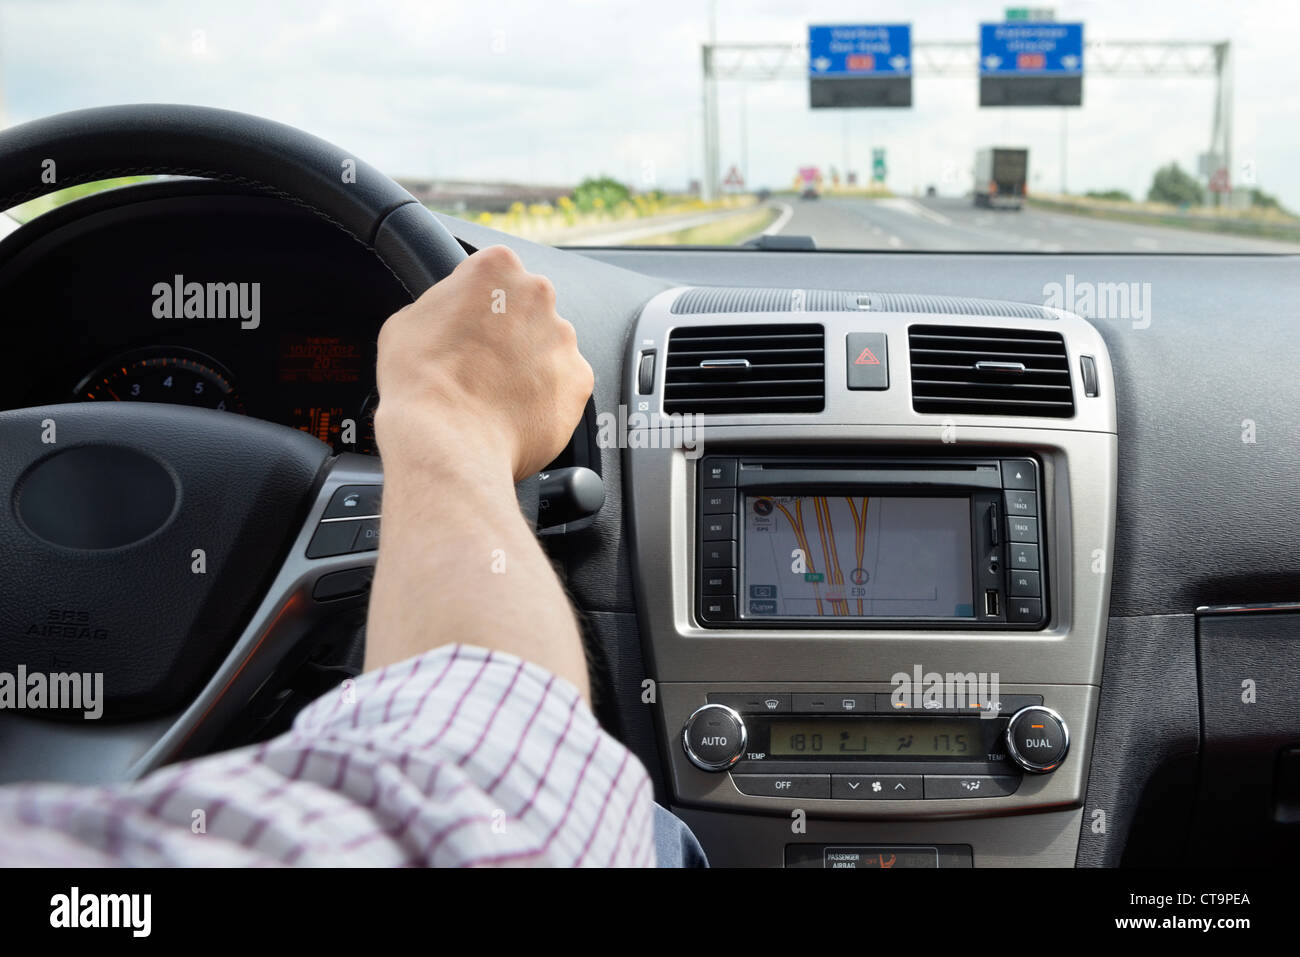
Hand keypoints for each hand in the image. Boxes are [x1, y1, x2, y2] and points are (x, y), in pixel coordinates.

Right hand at [374, 245, 593, 482]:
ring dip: (529, 364)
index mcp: (496, 267)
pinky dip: (546, 398)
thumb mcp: (405, 321)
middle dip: (509, 332)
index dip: (476, 305)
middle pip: (527, 308)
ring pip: (548, 346)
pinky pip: (565, 384)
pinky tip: (515, 412)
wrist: (448, 439)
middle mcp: (538, 294)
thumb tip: (448, 315)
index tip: (467, 326)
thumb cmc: (421, 381)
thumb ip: (441, 304)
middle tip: (480, 364)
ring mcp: (564, 338)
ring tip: (496, 395)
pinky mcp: (579, 380)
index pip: (493, 275)